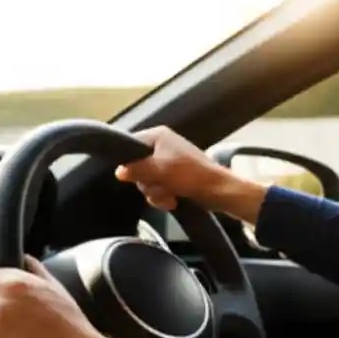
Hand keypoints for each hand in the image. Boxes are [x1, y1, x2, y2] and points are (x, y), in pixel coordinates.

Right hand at [116, 125, 267, 223]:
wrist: (219, 191)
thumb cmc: (191, 175)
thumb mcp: (159, 170)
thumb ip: (136, 169)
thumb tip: (119, 171)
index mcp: (158, 136)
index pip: (130, 145)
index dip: (130, 163)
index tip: (134, 175)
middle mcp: (162, 147)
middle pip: (137, 168)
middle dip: (148, 183)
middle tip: (160, 186)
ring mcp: (169, 163)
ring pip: (147, 182)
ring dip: (157, 193)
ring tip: (170, 195)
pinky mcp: (175, 178)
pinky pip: (158, 189)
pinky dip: (164, 197)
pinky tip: (173, 201)